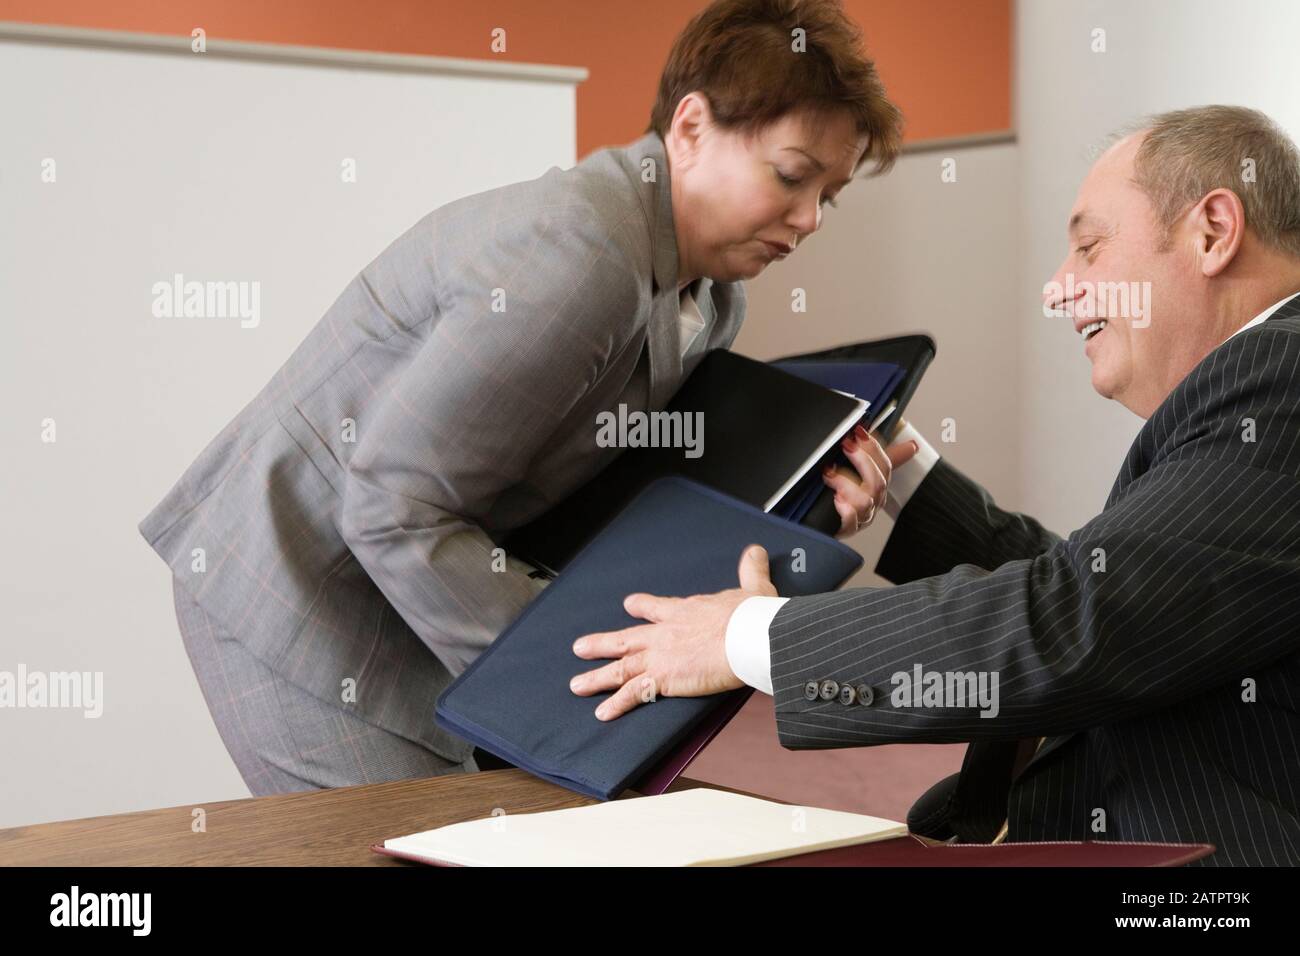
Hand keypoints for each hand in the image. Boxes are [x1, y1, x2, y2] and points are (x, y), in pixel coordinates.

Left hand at [569, 544, 778, 720]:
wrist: (748, 635)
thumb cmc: (752, 615)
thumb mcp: (753, 587)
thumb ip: (750, 570)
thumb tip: (756, 551)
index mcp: (685, 611)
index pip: (657, 608)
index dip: (641, 607)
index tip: (629, 605)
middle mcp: (666, 632)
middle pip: (626, 638)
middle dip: (602, 644)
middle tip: (580, 647)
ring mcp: (660, 656)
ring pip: (621, 667)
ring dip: (597, 677)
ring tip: (577, 684)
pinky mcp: (663, 678)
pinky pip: (634, 694)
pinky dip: (617, 704)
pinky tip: (602, 713)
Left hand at [823, 422, 919, 537]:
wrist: (820, 524)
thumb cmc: (838, 498)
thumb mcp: (852, 472)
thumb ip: (867, 453)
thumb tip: (899, 438)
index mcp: (876, 487)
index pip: (886, 466)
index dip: (874, 447)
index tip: (860, 432)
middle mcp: (872, 503)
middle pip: (879, 482)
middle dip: (862, 460)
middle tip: (846, 445)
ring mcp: (861, 518)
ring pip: (865, 501)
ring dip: (846, 483)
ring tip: (829, 473)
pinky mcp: (846, 530)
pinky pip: (851, 522)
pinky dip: (845, 510)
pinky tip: (836, 499)